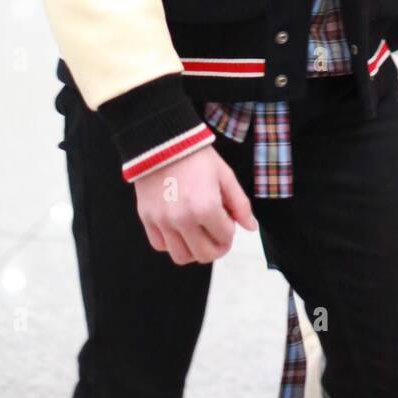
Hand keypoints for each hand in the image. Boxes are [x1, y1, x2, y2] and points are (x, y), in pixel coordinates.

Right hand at [134, 144, 256, 264]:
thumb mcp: (224, 175)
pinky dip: (171, 243)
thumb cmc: (196, 156)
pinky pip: (160, 245)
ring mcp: (162, 221)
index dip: (230, 232)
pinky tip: (179, 229)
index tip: (227, 220)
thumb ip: (240, 204)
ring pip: (181, 257)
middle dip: (216, 247)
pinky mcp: (146, 218)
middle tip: (217, 234)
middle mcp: (182, 219)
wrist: (162, 141)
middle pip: (204, 255)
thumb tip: (251, 227)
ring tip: (198, 234)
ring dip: (193, 250)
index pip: (225, 238)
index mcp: (206, 208)